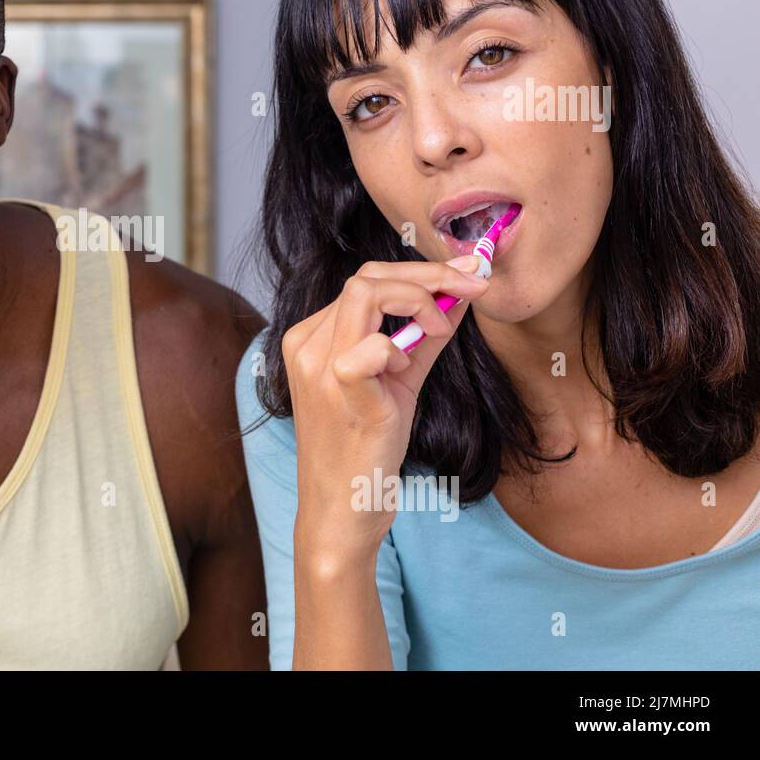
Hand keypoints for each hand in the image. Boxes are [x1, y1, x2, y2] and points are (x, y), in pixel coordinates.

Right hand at [282, 256, 488, 557]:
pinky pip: (375, 345)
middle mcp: (307, 345)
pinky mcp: (341, 391)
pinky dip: (403, 345)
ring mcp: (319, 366)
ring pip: (367, 291)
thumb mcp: (399, 382)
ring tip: (439, 331)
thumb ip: (423, 337)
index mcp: (312, 338)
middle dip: (430, 273)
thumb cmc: (366, 450)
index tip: (469, 276)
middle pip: (366, 276)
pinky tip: (406, 372)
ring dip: (418, 301)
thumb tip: (459, 295)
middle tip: (475, 285)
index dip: (422, 271)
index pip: (365, 280)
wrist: (342, 511)